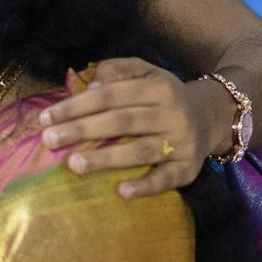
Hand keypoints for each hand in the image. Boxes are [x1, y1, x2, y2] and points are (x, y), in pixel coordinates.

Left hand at [39, 58, 221, 198]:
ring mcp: (181, 143)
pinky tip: (121, 191)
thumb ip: (118, 70)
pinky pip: (166, 180)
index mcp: (157, 87)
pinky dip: (145, 186)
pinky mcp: (188, 169)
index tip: (46, 117)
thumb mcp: (146, 72)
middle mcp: (171, 114)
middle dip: (82, 130)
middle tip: (49, 140)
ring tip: (73, 165)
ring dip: (106, 158)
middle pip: (121, 122)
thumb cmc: (165, 95)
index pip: (109, 96)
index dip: (76, 106)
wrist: (214, 116)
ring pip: (140, 151)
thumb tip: (91, 84)